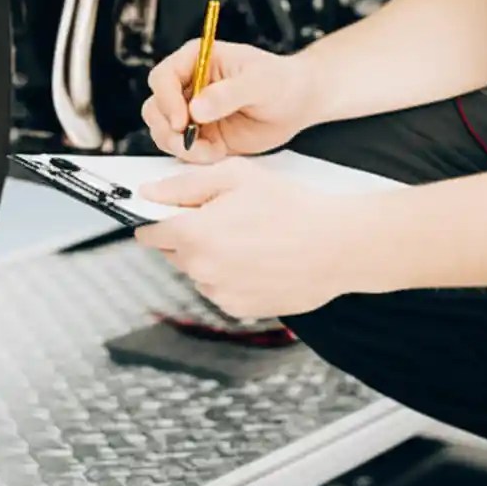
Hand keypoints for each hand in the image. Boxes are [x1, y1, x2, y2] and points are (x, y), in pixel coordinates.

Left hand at [133, 158, 380, 318]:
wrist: (338, 246)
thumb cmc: (291, 206)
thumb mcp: (235, 176)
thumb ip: (183, 185)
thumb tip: (148, 192)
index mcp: (193, 234)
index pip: (148, 233)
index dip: (155, 220)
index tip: (167, 215)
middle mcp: (200, 269)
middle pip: (173, 252)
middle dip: (188, 236)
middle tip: (223, 219)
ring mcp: (219, 292)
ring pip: (197, 272)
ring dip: (210, 257)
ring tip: (247, 239)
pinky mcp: (239, 308)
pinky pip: (220, 290)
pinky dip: (230, 277)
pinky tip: (257, 260)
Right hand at [143, 40, 321, 163]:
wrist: (296, 104)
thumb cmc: (281, 81)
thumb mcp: (260, 81)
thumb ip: (228, 93)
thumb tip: (197, 108)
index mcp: (195, 59)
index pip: (162, 77)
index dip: (167, 100)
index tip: (183, 120)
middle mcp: (187, 85)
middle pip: (155, 107)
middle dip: (168, 128)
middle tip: (190, 141)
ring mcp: (190, 111)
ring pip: (162, 131)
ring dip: (179, 145)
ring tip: (209, 150)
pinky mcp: (198, 134)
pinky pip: (180, 148)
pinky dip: (192, 156)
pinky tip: (215, 153)